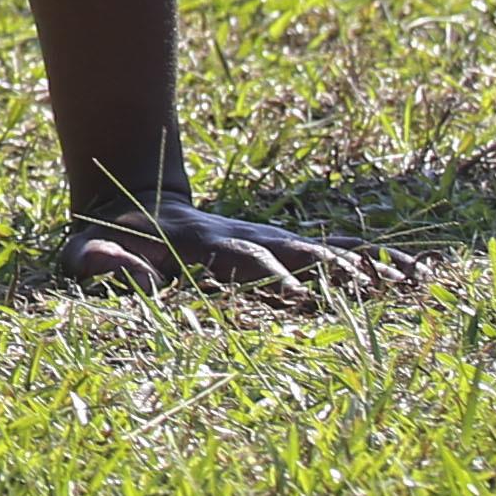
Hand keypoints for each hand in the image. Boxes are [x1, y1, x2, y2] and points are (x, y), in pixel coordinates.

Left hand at [56, 198, 387, 302]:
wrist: (129, 197)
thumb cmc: (106, 240)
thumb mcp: (83, 251)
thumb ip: (98, 262)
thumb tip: (129, 270)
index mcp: (204, 245)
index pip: (245, 263)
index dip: (271, 279)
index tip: (299, 298)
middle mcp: (245, 239)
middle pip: (297, 255)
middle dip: (332, 275)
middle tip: (375, 295)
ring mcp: (268, 241)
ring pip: (323, 253)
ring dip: (362, 269)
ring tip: (410, 285)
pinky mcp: (282, 248)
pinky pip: (332, 256)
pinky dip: (371, 264)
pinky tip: (413, 277)